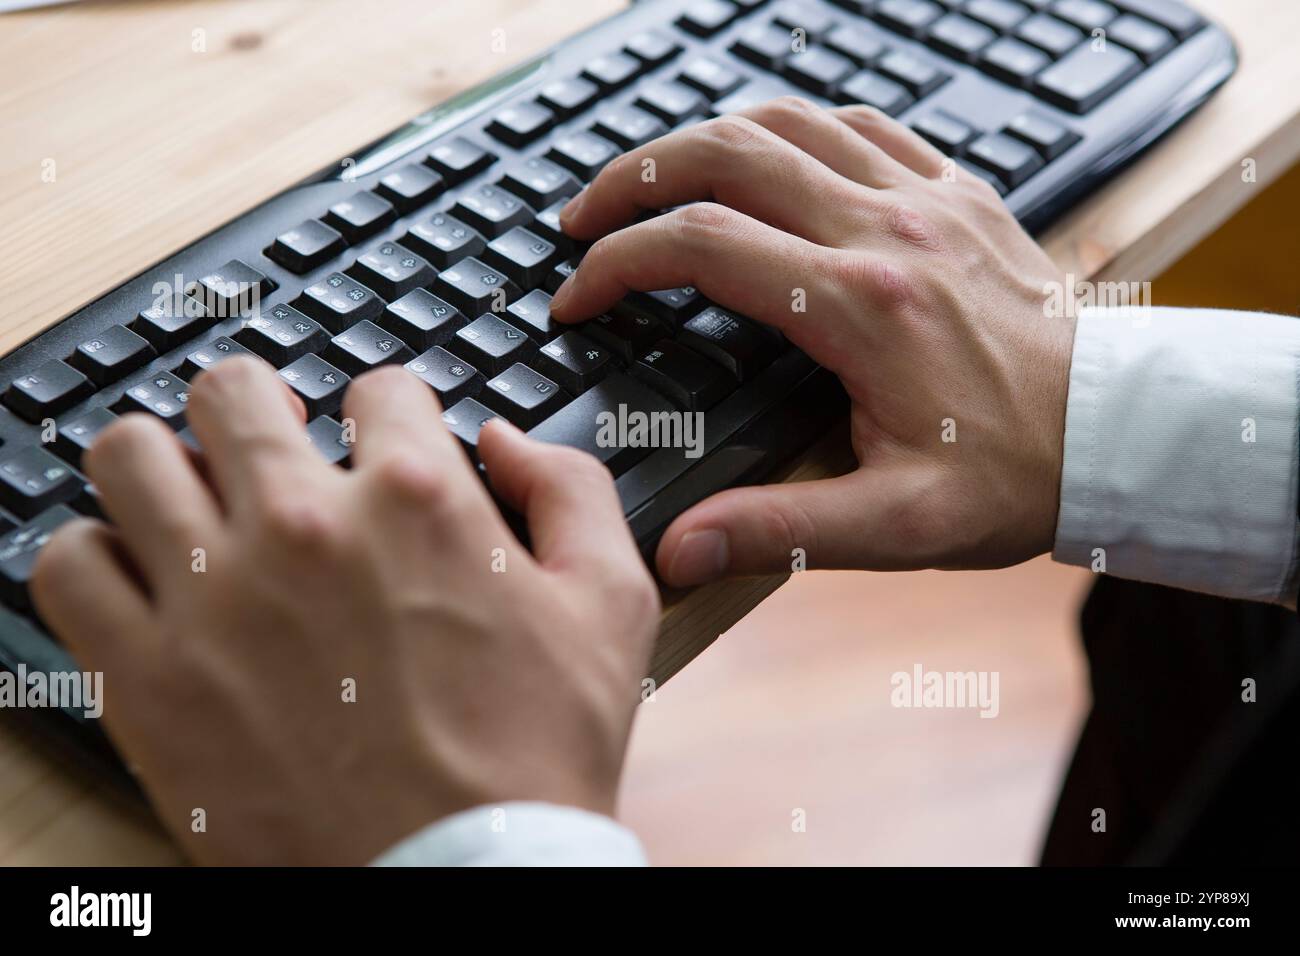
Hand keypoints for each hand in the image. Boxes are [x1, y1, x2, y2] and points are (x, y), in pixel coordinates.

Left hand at [31, 359, 658, 864]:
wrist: (463, 880)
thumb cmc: (535, 757)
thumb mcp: (612, 606)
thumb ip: (571, 491)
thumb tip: (505, 442)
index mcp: (418, 502)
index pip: (376, 390)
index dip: (385, 411)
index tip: (380, 444)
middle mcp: (307, 527)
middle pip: (232, 391)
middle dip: (258, 406)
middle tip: (270, 446)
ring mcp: (214, 597)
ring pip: (130, 455)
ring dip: (163, 462)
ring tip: (195, 500)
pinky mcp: (148, 676)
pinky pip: (70, 566)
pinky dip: (97, 554)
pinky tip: (143, 579)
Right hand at [551, 97, 1074, 585]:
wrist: (1116, 433)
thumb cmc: (1014, 478)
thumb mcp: (897, 527)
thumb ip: (780, 531)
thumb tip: (677, 551)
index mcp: (860, 307)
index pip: (702, 244)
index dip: (617, 263)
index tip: (577, 297)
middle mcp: (888, 231)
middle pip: (727, 153)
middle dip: (634, 178)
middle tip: (585, 220)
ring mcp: (926, 199)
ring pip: (786, 120)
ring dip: (704, 141)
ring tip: (656, 182)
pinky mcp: (958, 192)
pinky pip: (860, 123)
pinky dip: (794, 129)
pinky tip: (769, 162)